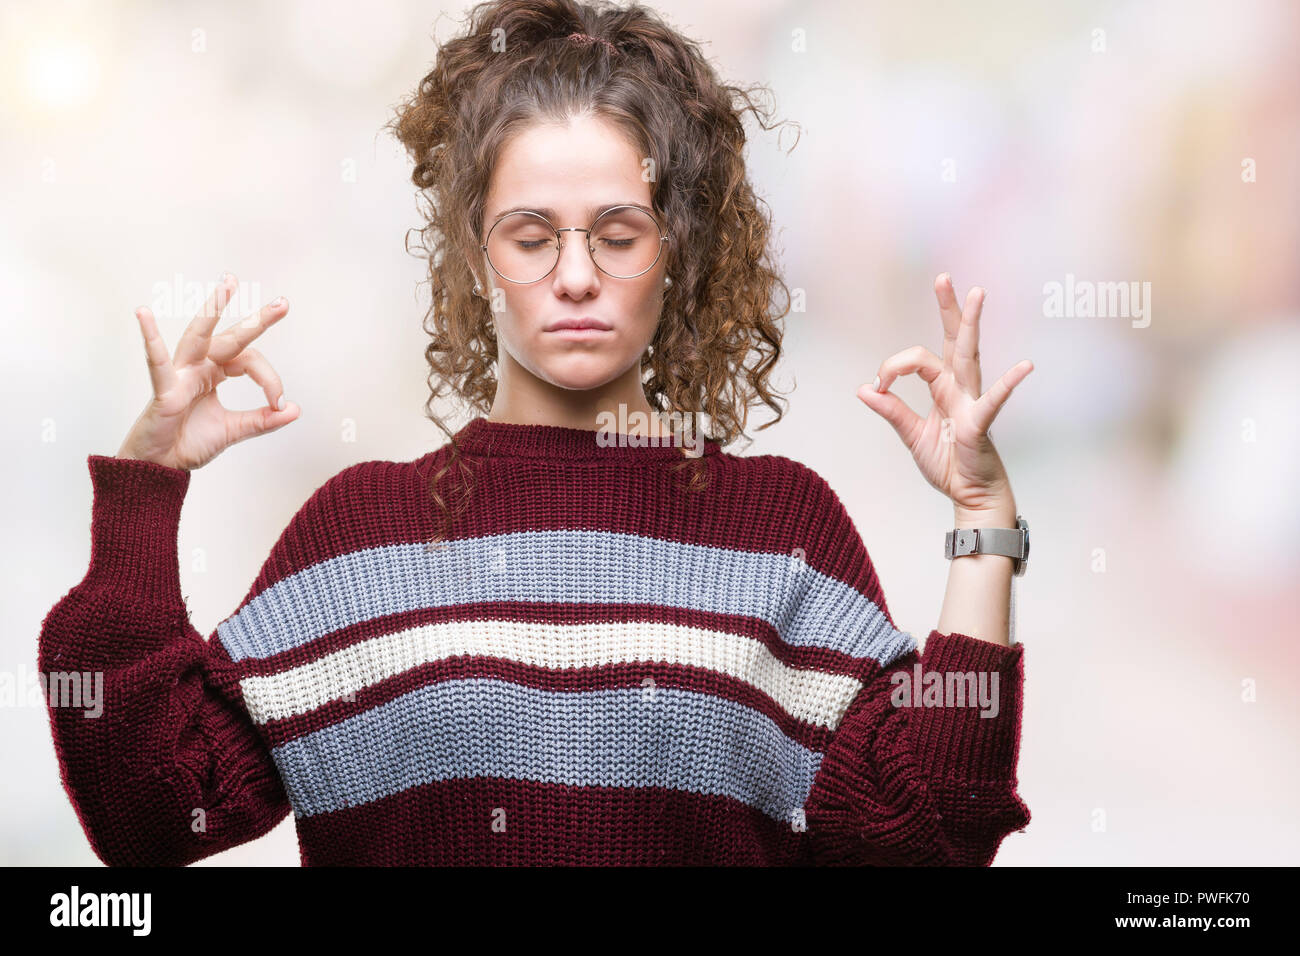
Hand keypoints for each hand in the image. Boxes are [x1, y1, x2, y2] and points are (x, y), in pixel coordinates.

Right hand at [116, 273, 299, 470]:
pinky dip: (150, 338)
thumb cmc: (189, 443)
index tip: (279, 402)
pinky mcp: (163, 389)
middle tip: (284, 303)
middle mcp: (198, 366)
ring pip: (199, 336)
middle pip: (231, 338)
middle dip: (258, 320)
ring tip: (227, 285)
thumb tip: (294, 409)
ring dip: (213, 310)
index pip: (250, 362)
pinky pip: (157, 362)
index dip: (270, 380)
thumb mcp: (234, 430)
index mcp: (215, 373)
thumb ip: (263, 420)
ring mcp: (180, 374)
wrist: (162, 466)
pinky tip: (143, 313)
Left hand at [855, 274, 1031, 515]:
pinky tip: (1024, 367)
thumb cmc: (949, 464)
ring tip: (977, 295)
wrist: (969, 495)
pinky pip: (994, 400)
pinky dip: (1008, 384)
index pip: (917, 361)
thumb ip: (891, 410)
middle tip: (943, 278)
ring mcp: (972, 401)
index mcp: (942, 388)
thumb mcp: (911, 435)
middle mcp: (959, 388)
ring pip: (969, 356)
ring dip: (971, 325)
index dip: (893, 366)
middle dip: (948, 309)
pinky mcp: (980, 422)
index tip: (877, 385)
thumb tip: (863, 388)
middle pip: (953, 340)